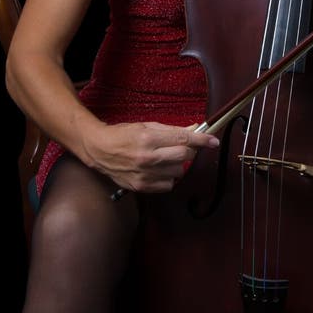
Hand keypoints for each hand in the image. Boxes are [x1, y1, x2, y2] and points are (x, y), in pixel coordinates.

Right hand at [84, 121, 219, 193]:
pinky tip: (158, 170)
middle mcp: (148, 157)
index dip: (202, 140)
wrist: (99, 150)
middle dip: (187, 150)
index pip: (184, 139)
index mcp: (149, 139)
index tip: (214, 141)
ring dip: (176, 164)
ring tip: (163, 158)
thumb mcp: (147, 126)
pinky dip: (168, 178)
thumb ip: (172, 130)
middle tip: (180, 146)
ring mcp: (144, 174)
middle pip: (184, 156)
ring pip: (178, 172)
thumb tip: (195, 129)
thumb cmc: (123, 134)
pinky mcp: (141, 187)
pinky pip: (168, 186)